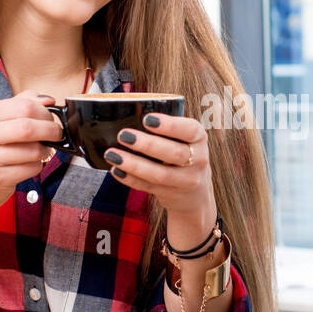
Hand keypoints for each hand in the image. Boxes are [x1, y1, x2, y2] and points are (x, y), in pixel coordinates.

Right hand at [0, 90, 62, 215]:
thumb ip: (22, 105)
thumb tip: (48, 100)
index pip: (22, 106)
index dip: (44, 112)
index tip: (51, 119)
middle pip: (27, 127)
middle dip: (50, 130)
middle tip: (56, 134)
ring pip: (32, 150)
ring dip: (44, 151)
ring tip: (40, 151)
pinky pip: (30, 168)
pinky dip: (37, 166)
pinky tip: (29, 164)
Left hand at [104, 113, 215, 244]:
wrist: (195, 193)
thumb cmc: (183, 154)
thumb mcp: (185, 140)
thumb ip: (166, 130)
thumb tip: (128, 116)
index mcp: (199, 139)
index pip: (189, 130)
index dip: (169, 125)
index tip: (147, 119)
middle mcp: (198, 160)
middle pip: (174, 153)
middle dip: (147, 144)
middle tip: (123, 135)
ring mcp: (186, 181)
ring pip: (160, 174)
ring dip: (134, 164)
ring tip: (112, 154)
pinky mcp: (172, 195)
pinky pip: (149, 187)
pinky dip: (131, 179)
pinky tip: (117, 170)